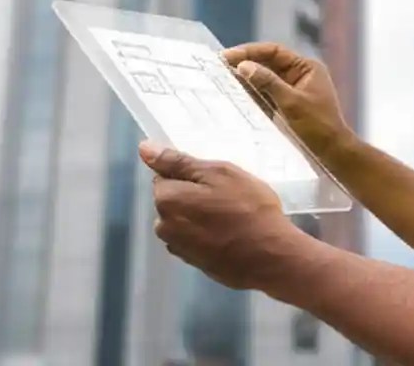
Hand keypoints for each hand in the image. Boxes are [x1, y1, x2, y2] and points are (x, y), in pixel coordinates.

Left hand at [139, 141, 309, 290]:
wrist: (269, 257)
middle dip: (193, 195)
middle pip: (173, 200)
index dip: (191, 175)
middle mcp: (164, 226)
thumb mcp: (219, 173)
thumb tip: (144, 149)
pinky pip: (194, 240)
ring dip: (199, 216)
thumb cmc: (248, 208)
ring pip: (183, 221)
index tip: (216, 180)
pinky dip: (206, 235)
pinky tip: (229, 235)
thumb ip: (179, 162)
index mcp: (167, 199)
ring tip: (230, 217)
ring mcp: (179, 248)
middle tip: (227, 196)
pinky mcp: (194, 264)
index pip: (165, 175)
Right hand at [222, 42, 357, 162]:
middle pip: (268, 63)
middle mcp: (300, 75)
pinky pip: (266, 94)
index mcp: (307, 68)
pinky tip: (236, 93)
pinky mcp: (286, 105)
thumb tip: (244, 66)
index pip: (275, 52)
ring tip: (222, 77)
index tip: (228, 56)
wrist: (332, 152)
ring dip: (246, 78)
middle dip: (246, 63)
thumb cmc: (317, 126)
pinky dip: (252, 93)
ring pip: (265, 78)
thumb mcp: (291, 102)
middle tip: (219, 65)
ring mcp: (293, 90)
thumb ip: (268, 83)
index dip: (250, 52)